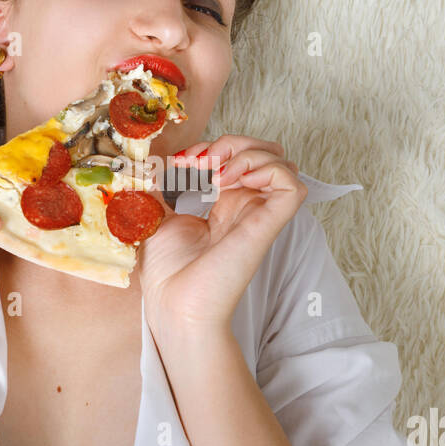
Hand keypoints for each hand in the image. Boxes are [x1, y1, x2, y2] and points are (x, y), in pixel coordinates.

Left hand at [139, 134, 306, 330]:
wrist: (174, 303)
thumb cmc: (167, 271)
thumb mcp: (154, 215)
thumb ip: (159, 187)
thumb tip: (152, 160)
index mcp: (225, 205)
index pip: (238, 157)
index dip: (214, 146)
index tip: (182, 160)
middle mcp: (246, 207)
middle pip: (265, 153)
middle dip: (234, 143)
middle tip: (203, 161)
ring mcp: (259, 214)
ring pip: (282, 163)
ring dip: (249, 153)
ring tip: (219, 173)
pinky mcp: (268, 224)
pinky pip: (292, 184)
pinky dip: (268, 169)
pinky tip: (236, 182)